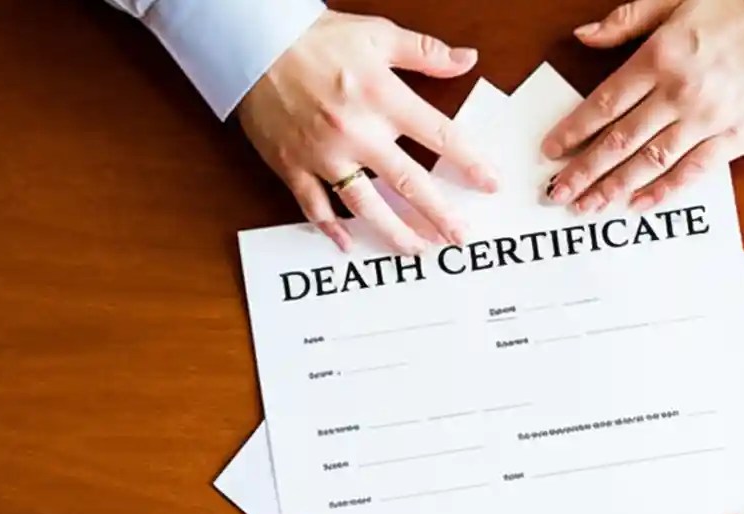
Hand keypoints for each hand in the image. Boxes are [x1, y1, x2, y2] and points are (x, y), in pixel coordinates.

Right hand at [238, 11, 497, 254]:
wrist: (253, 42)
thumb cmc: (315, 37)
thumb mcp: (377, 34)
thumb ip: (425, 51)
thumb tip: (467, 59)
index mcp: (382, 97)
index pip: (439, 136)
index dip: (469, 162)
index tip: (490, 184)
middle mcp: (356, 131)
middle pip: (408, 183)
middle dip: (439, 214)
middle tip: (460, 238)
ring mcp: (323, 154)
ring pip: (365, 205)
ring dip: (395, 231)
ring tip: (418, 249)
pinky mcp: (292, 165)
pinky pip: (314, 206)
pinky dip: (332, 228)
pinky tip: (349, 244)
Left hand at [542, 0, 743, 212]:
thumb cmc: (737, 3)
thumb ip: (626, 20)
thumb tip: (582, 36)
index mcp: (658, 58)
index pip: (603, 104)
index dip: (573, 131)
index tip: (550, 151)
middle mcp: (678, 93)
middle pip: (619, 141)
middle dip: (584, 171)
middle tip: (557, 194)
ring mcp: (707, 119)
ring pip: (650, 161)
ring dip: (614, 187)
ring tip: (588, 206)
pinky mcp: (735, 137)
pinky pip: (693, 170)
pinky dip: (665, 190)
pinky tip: (640, 204)